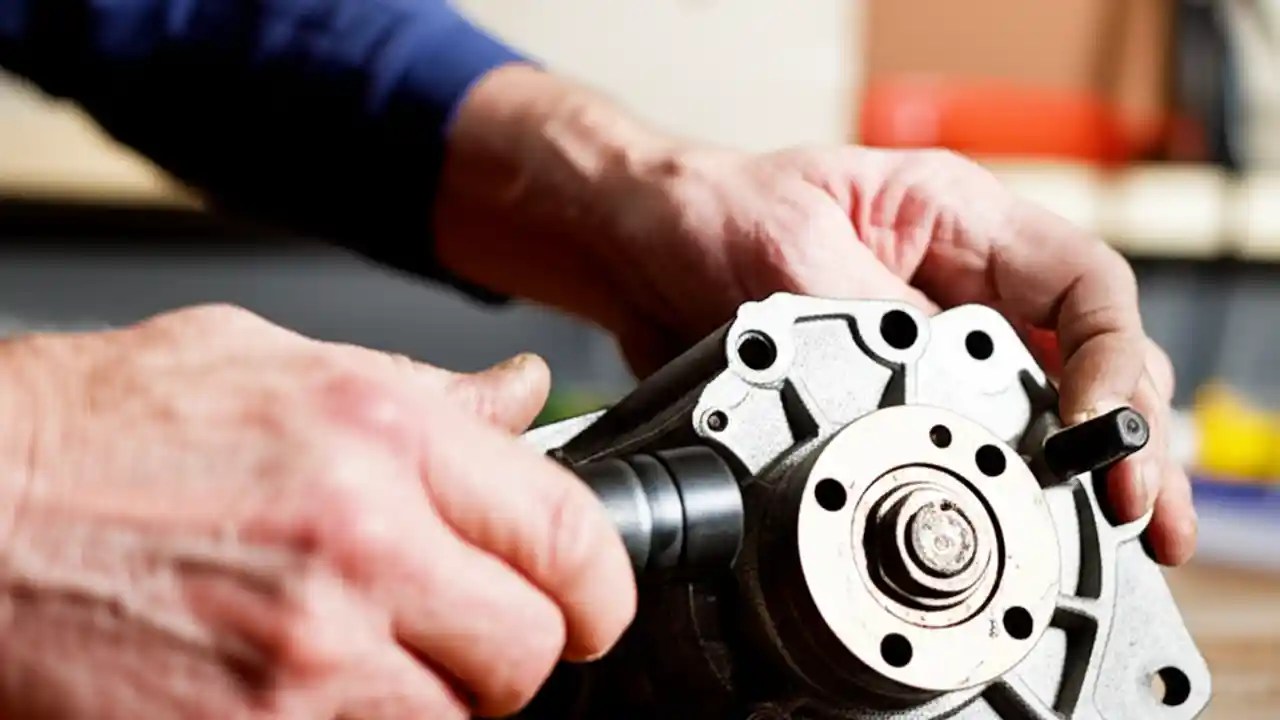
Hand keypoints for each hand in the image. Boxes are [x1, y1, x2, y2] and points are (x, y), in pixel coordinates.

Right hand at [0, 304, 633, 719]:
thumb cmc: (103, 430)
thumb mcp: (275, 363)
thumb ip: (425, 393)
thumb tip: (522, 396)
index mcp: (384, 437)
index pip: (571, 536)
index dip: (599, 583)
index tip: (587, 598)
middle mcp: (361, 545)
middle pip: (531, 652)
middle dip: (512, 649)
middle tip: (463, 624)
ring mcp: (308, 656)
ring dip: (433, 697)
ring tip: (364, 649)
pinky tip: (306, 682)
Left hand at [595, 145, 1190, 565]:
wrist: (642, 251)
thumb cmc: (712, 215)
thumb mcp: (792, 246)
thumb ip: (876, 313)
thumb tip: (950, 388)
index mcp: (958, 221)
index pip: (1081, 285)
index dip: (1111, 362)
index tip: (1101, 432)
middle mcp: (963, 284)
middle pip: (1084, 356)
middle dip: (1124, 435)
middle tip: (1140, 511)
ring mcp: (934, 343)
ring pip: (1040, 407)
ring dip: (1081, 471)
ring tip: (1120, 537)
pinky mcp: (896, 395)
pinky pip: (970, 439)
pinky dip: (1007, 484)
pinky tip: (1033, 526)